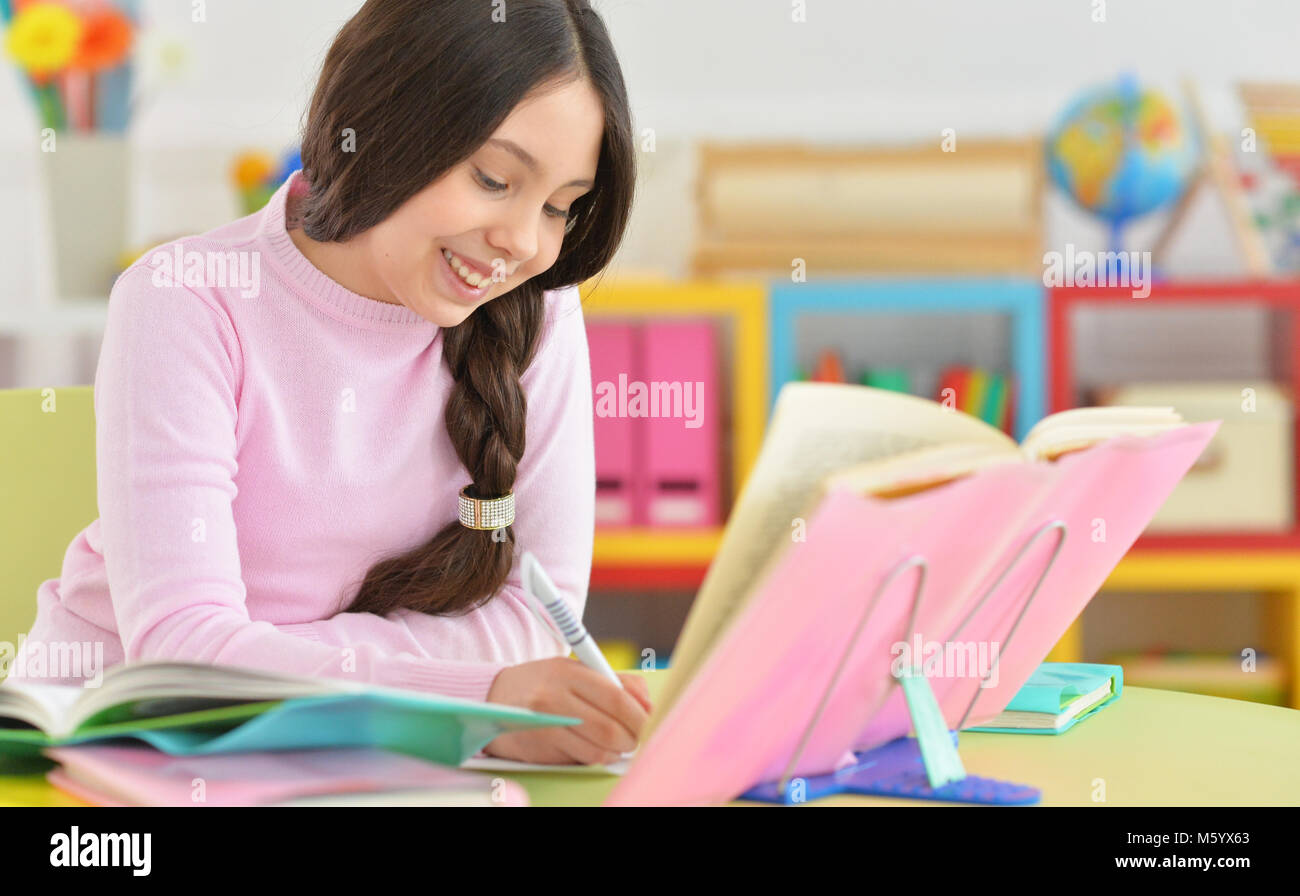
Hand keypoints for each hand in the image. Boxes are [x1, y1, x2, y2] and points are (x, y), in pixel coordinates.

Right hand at [482, 657, 652, 764]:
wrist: (494, 698)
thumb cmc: (546, 684)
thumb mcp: (577, 670)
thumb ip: (617, 682)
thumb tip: (649, 705)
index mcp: (569, 672)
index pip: (617, 698)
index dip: (640, 716)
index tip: (649, 722)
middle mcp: (554, 697)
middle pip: (610, 728)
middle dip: (633, 738)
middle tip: (637, 739)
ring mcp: (545, 725)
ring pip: (598, 748)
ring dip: (617, 751)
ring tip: (619, 745)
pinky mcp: (540, 747)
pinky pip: (582, 759)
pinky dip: (598, 757)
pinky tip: (598, 749)